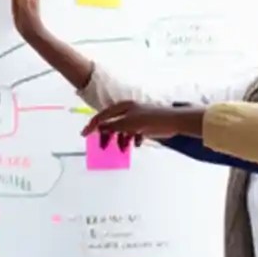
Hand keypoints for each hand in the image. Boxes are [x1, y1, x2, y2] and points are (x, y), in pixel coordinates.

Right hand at [81, 101, 205, 150]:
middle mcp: (128, 112)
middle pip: (111, 124)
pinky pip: (132, 135)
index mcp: (123, 107)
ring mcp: (135, 120)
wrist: (173, 122)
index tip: (84, 134)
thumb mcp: (129, 123)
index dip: (92, 125)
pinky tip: (135, 144)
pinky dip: (131, 140)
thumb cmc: (151, 119)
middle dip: (107, 135)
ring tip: (122, 148)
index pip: (103, 116)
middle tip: (103, 147)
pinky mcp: (143, 127)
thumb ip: (113, 126)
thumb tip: (99, 128)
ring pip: (121, 131)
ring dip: (120, 140)